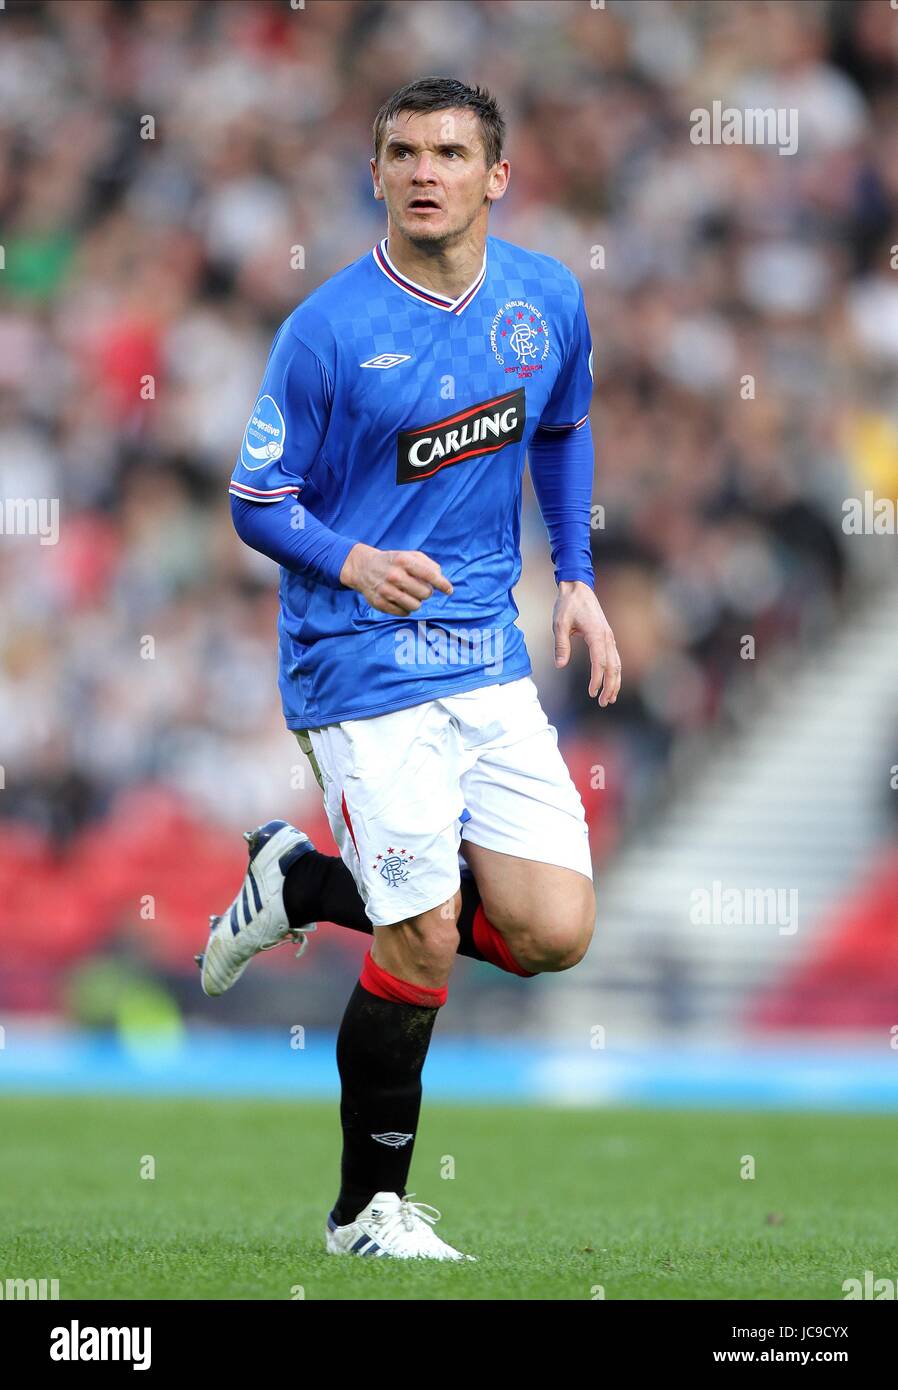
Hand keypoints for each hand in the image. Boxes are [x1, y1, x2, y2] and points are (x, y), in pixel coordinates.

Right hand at [339, 542, 452, 615]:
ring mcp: (386, 590)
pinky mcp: (379, 603)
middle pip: (425, 593)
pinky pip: (403, 613)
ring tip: (409, 595)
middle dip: (426, 592)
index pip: (429, 574)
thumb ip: (428, 564)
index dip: (442, 584)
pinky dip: (405, 609)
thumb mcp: (408, 555)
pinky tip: (400, 600)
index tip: (449, 590)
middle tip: (419, 588)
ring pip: (415, 606)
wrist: (364, 568)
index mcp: (403, 561)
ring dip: (416, 602)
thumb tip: (440, 577)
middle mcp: (394, 575)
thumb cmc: (392, 562)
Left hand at [553, 580, 620, 706]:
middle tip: (603, 703)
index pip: (600, 662)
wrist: (578, 587)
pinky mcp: (607, 636)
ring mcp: (609, 636)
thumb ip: (561, 645)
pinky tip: (610, 681)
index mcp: (596, 634)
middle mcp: (607, 637)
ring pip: (617, 663)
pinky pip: (614, 657)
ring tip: (609, 698)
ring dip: (615, 681)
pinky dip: (614, 671)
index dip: (597, 680)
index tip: (592, 693)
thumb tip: (560, 665)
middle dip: (610, 686)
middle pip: (613, 666)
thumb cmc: (568, 605)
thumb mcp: (559, 624)